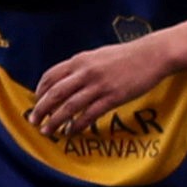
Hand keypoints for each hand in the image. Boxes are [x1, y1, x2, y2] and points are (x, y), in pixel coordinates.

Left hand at [27, 35, 172, 138]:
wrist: (152, 55)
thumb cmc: (127, 56)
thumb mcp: (98, 56)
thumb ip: (82, 67)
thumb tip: (69, 80)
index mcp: (80, 60)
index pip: (50, 76)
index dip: (39, 91)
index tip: (36, 102)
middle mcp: (85, 72)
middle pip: (54, 93)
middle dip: (40, 109)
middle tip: (34, 121)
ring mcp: (98, 85)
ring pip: (69, 106)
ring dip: (54, 121)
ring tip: (47, 131)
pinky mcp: (112, 97)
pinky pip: (89, 114)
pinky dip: (77, 125)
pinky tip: (71, 132)